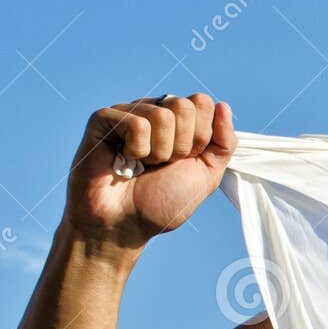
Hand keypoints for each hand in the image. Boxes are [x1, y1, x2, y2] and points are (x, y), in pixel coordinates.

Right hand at [65, 92, 235, 248]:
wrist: (126, 224)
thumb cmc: (162, 202)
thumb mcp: (206, 175)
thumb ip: (223, 142)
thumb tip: (223, 106)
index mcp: (179, 122)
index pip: (203, 103)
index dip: (200, 138)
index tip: (185, 160)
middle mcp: (154, 112)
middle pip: (184, 106)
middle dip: (182, 145)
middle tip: (163, 164)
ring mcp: (128, 113)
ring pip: (162, 115)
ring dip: (159, 152)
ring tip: (142, 165)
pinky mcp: (104, 118)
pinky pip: (137, 123)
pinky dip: (137, 149)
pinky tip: (124, 159)